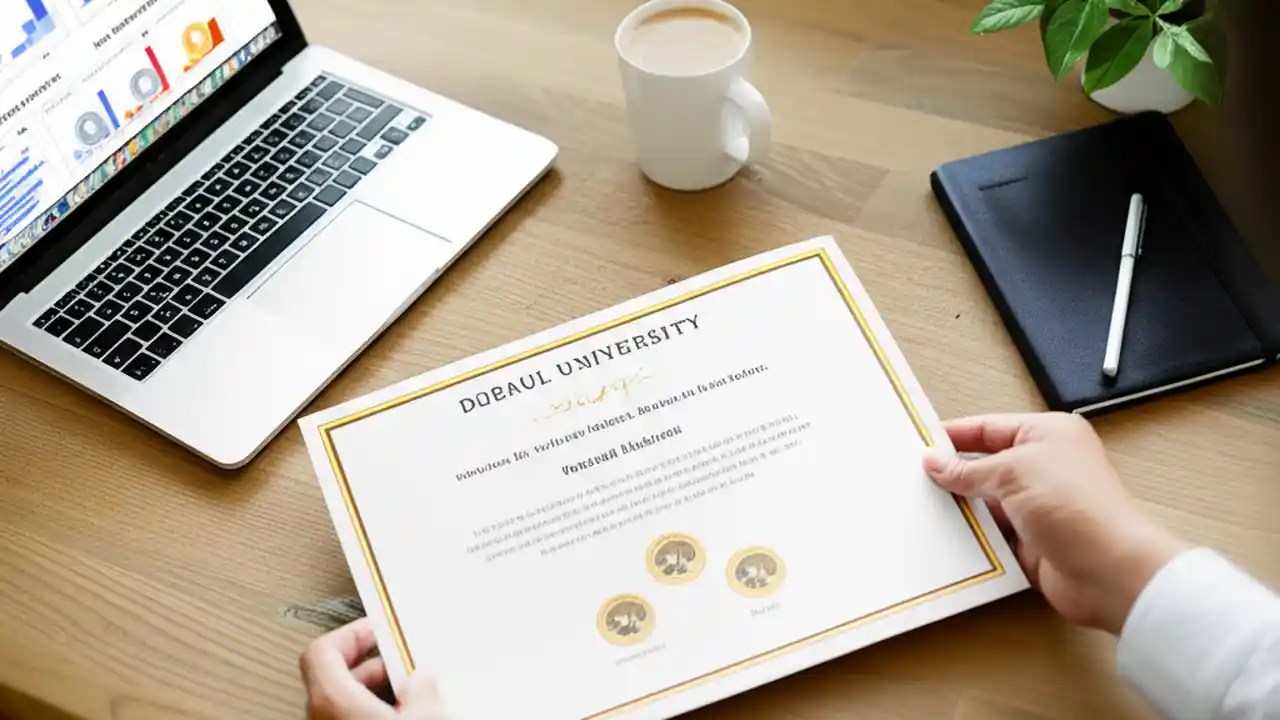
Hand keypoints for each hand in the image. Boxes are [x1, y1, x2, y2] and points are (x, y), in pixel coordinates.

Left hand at [301, 618, 446, 718]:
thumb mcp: (421, 716)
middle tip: (405, 665)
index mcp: (330, 698)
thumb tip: (423, 680)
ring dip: (379, 691)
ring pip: (347, 698)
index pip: (322, 649)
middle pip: (339, 674)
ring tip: (412, 695)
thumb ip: (421, 688)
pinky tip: (405, 715)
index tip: (377, 628)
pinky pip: (352, 716)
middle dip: (376, 665)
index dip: (351, 634)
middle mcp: (320, 715)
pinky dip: (375, 710)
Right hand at [922, 413, 1187, 634]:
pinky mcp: (1032, 541)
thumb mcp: (1012, 472)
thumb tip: (935, 462)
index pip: (989, 428)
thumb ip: (969, 469)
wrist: (1108, 571)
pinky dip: (973, 535)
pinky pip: (992, 533)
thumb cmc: (1078, 508)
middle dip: (954, 473)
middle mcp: (1045, 467)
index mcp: (1048, 434)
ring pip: (987, 501)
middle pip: (986, 465)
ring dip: (963, 506)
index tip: (920, 443)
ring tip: (924, 506)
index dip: (954, 435)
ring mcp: (1038, 505)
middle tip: (915, 477)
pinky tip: (948, 534)